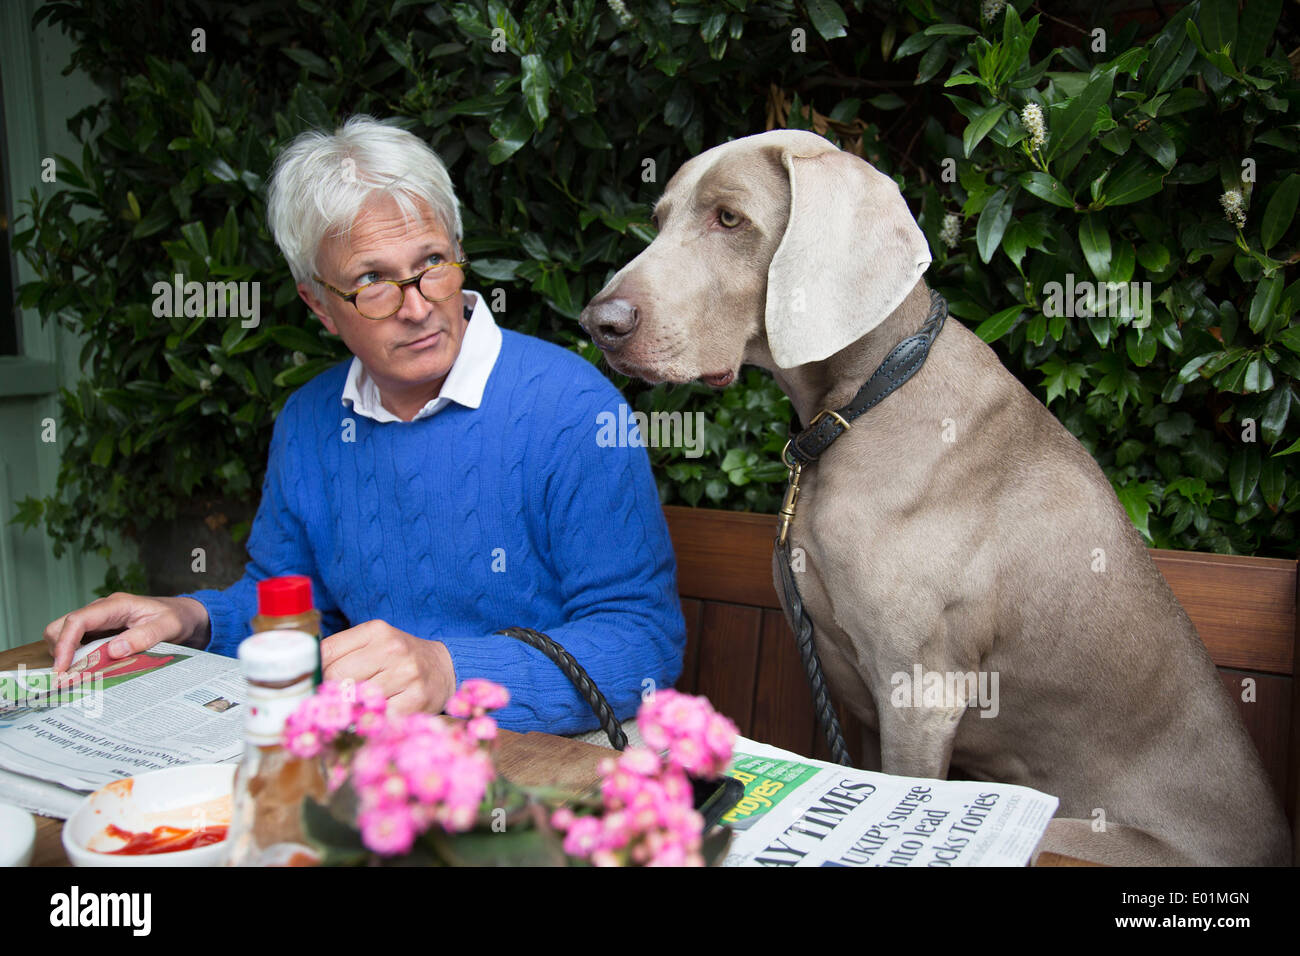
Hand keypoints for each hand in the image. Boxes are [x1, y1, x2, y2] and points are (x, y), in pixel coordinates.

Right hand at [44, 593, 210, 672]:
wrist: (185, 616)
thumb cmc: (177, 618)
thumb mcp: (168, 627)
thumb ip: (144, 636)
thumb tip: (114, 650)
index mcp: (116, 605)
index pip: (78, 620)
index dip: (65, 644)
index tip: (62, 668)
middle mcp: (102, 611)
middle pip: (62, 626)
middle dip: (59, 650)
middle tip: (68, 677)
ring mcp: (99, 621)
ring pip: (65, 635)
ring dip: (67, 656)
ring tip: (78, 677)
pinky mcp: (100, 632)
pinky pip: (78, 644)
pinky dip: (76, 658)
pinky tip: (86, 673)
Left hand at [320, 620, 455, 717]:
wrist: (444, 668)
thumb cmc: (399, 658)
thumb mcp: (372, 642)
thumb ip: (340, 652)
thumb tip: (304, 674)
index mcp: (376, 631)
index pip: (327, 653)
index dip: (314, 673)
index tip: (312, 685)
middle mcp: (392, 649)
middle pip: (337, 677)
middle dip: (330, 693)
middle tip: (334, 700)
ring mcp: (406, 675)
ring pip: (355, 700)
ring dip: (350, 709)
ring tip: (356, 708)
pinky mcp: (415, 700)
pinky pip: (377, 718)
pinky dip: (369, 722)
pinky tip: (372, 717)